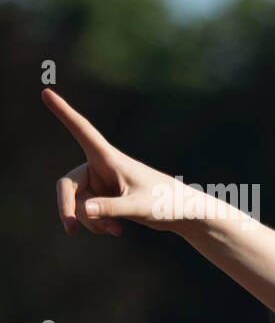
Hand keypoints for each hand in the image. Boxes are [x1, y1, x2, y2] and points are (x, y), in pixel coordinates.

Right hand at [44, 89, 179, 235]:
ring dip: (91, 221)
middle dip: (67, 208)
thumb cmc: (165, 202)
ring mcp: (99, 184)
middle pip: (68, 185)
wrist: (180, 213)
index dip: (63, 113)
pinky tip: (116, 230)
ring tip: (115, 229)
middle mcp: (100, 167)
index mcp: (110, 158)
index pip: (82, 131)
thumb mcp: (139, 206)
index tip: (46, 92)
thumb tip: (84, 210)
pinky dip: (96, 224)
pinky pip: (86, 213)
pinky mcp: (102, 198)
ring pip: (78, 204)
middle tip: (70, 230)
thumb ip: (112, 208)